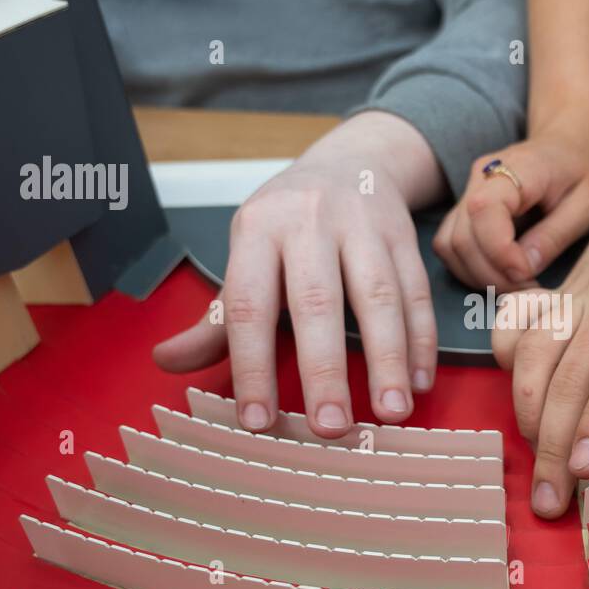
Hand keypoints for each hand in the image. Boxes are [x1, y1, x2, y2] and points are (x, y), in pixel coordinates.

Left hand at [153, 112, 443, 436]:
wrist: (352, 161)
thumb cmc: (289, 224)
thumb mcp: (247, 256)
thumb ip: (216, 317)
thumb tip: (167, 361)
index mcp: (259, 229)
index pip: (248, 305)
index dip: (252, 366)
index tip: (257, 420)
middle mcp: (310, 221)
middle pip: (318, 301)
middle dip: (325, 369)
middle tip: (331, 427)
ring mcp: (363, 224)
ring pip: (379, 296)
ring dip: (388, 359)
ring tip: (390, 412)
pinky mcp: (404, 233)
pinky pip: (416, 291)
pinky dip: (421, 340)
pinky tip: (420, 382)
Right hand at [433, 126, 588, 291]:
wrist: (569, 142)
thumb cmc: (582, 171)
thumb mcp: (587, 205)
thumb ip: (555, 235)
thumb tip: (524, 268)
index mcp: (518, 167)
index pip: (484, 209)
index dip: (499, 251)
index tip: (528, 274)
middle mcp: (482, 176)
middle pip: (461, 235)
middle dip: (491, 273)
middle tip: (526, 288)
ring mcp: (468, 190)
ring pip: (449, 244)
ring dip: (478, 275)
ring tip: (515, 284)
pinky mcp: (465, 207)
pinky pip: (450, 244)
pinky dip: (469, 268)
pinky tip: (500, 275)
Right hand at [495, 179, 588, 518]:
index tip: (587, 465)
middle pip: (570, 376)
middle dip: (554, 444)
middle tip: (552, 502)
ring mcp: (573, 301)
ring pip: (532, 358)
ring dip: (527, 417)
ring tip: (537, 474)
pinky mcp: (549, 301)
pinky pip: (513, 333)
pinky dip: (507, 370)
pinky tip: (519, 408)